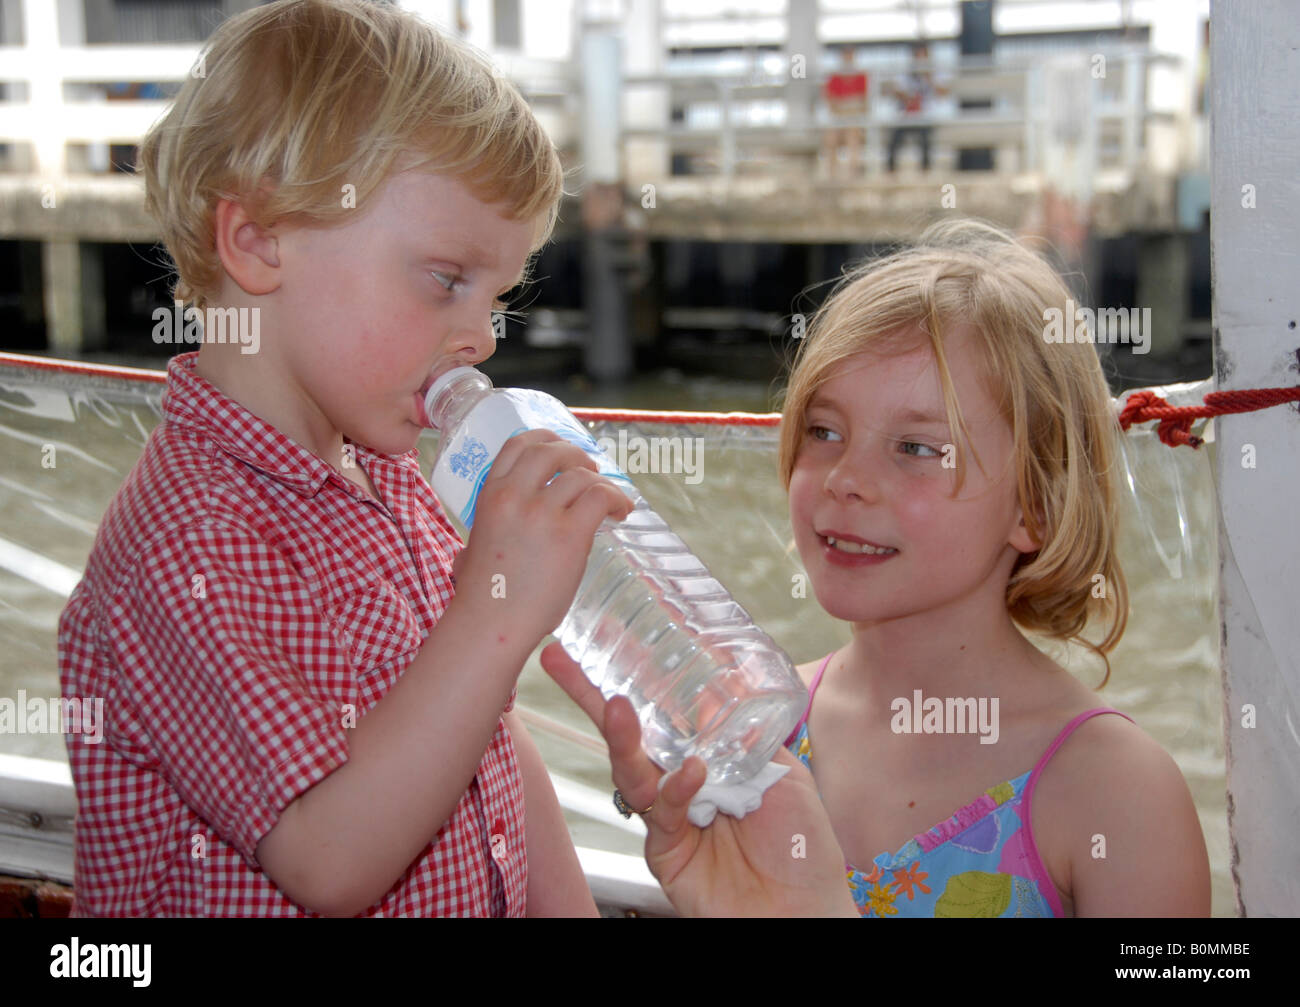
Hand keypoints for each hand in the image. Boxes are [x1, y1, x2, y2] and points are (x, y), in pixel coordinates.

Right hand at [451, 431, 632, 644]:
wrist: (492, 622)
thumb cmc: (484, 595)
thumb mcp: (474, 547)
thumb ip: (484, 535)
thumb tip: (471, 554)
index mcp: (491, 495)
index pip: (518, 444)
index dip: (545, 438)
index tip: (561, 447)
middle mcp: (515, 496)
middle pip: (552, 450)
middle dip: (576, 454)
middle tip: (589, 471)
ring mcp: (542, 513)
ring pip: (581, 474)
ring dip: (602, 480)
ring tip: (609, 498)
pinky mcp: (569, 534)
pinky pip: (600, 497)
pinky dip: (616, 499)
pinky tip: (621, 512)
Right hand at [540, 642, 857, 917]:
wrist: (805, 914)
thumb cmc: (802, 849)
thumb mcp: (784, 773)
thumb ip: (747, 737)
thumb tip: (713, 691)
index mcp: (708, 755)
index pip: (666, 709)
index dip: (640, 677)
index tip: (613, 640)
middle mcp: (680, 780)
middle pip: (630, 731)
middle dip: (591, 694)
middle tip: (559, 659)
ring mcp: (668, 815)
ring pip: (632, 768)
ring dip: (622, 736)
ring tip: (616, 707)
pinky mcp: (664, 850)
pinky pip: (660, 810)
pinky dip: (675, 787)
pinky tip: (692, 773)